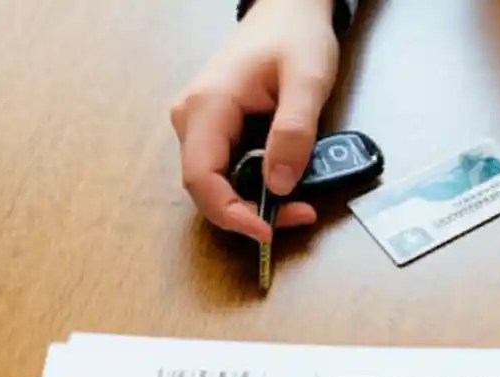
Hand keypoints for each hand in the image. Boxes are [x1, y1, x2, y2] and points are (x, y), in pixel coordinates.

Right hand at [170, 0, 338, 240]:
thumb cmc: (294, 37)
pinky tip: (283, 185)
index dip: (231, 214)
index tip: (268, 232)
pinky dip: (253, 186)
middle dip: (248, 214)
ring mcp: (199, 124)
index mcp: (208, 105)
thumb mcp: (307, 81)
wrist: (288, 11)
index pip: (201, 178)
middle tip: (298, 215)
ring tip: (297, 204)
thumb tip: (279, 185)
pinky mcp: (214, 129)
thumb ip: (294, 133)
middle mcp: (192, 118)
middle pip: (206, 188)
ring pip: (216, 183)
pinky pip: (226, 169)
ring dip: (252, 203)